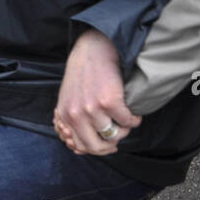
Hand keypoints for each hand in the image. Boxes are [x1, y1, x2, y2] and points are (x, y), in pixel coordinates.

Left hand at [53, 29, 140, 155]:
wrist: (92, 50)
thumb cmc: (83, 75)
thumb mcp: (70, 99)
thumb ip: (72, 122)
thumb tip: (77, 149)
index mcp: (65, 115)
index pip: (81, 146)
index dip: (98, 149)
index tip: (108, 144)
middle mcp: (76, 115)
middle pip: (96, 146)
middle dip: (111, 145)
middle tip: (119, 134)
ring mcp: (92, 109)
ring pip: (115, 135)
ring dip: (125, 129)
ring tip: (125, 118)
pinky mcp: (109, 102)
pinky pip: (128, 122)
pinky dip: (134, 119)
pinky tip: (132, 110)